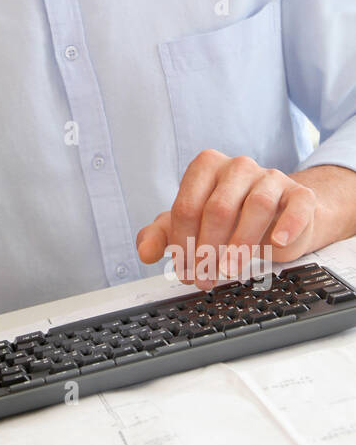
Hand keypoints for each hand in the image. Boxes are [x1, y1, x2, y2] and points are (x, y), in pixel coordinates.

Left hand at [135, 149, 321, 287]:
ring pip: (256, 205)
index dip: (183, 243)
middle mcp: (238, 167)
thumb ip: (161, 235)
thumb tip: (145, 252)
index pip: (188, 206)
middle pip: (218, 207)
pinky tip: (277, 244)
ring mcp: (271, 177)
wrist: (278, 217)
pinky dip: (287, 226)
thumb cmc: (228, 219)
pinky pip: (296, 206)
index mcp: (206, 168)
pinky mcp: (299, 195)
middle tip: (205, 278)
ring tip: (230, 270)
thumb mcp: (189, 225)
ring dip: (241, 244)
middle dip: (208, 249)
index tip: (185, 271)